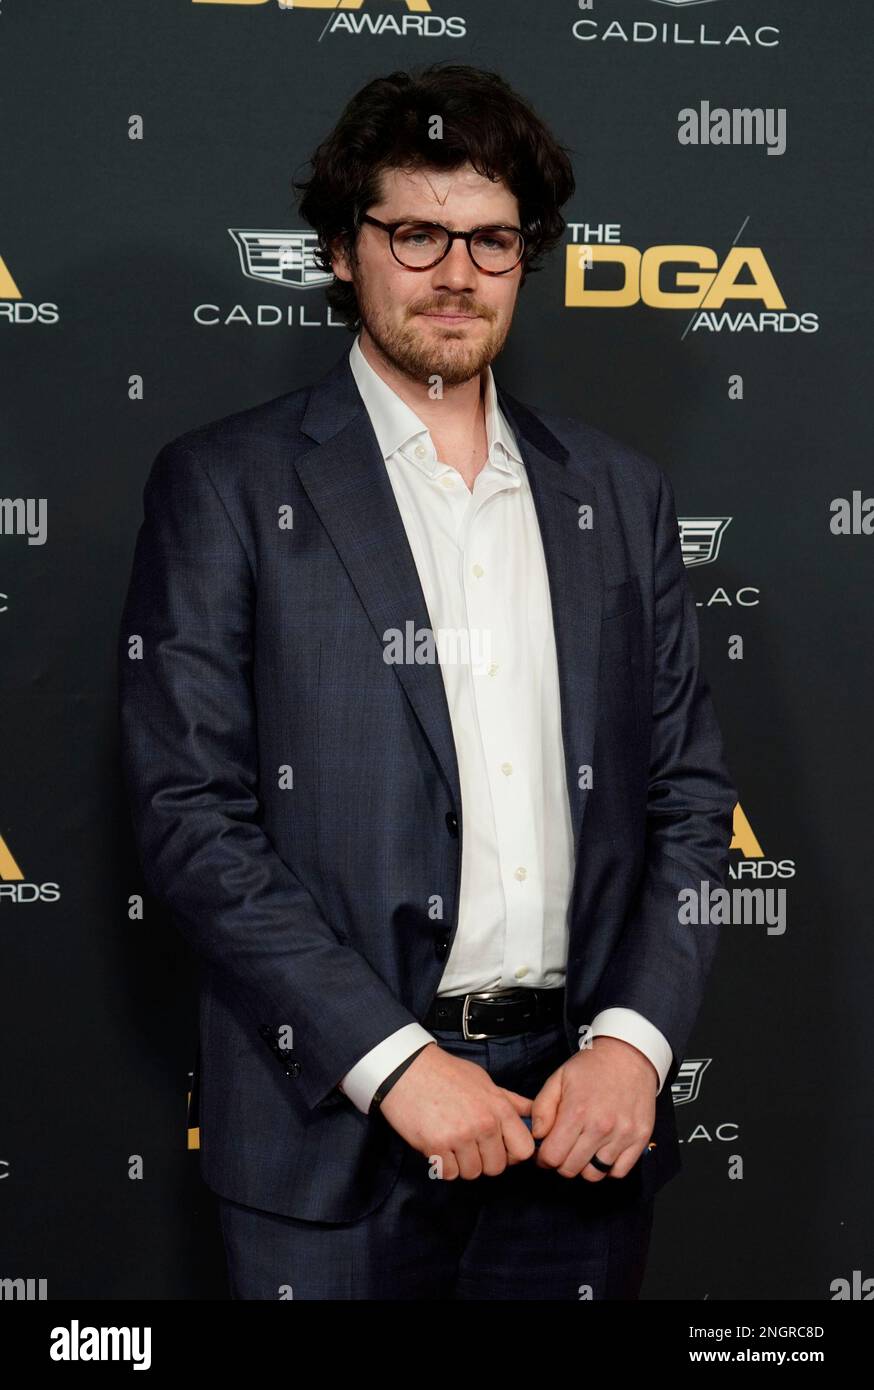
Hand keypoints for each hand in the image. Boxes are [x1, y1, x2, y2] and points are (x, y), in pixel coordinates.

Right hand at [379, 1043, 535, 1178]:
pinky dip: (443, 1165)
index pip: (524, 1150)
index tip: (501, 1148)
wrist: (407, 1068)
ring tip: (452, 1143)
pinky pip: (448, 1173)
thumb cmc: (446, 1073)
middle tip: (470, 1145)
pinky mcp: (436, 1146)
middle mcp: (483, 1124)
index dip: (513, 1154)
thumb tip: (532, 1113)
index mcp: (498, 1108)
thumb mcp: (484, 1080)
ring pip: (472, 1173)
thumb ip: (509, 1101)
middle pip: (496, 1167)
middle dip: (484, 1161)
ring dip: (462, 1164)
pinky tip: (438, 1146)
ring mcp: (459, 1136)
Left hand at [529, 1036, 656, 1180]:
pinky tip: (602, 1150)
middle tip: (563, 1149)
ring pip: (594, 1174)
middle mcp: (601, 1127)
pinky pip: (619, 1171)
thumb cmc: (592, 1067)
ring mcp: (623, 1135)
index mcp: (577, 1111)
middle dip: (561, 1162)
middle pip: (571, 1169)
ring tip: (583, 1148)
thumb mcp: (558, 1079)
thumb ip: (542, 1108)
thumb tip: (537, 1136)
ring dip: (584, 1166)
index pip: (552, 1157)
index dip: (543, 1157)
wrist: (628, 1055)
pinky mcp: (640, 1139)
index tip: (545, 1151)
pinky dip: (608, 1167)